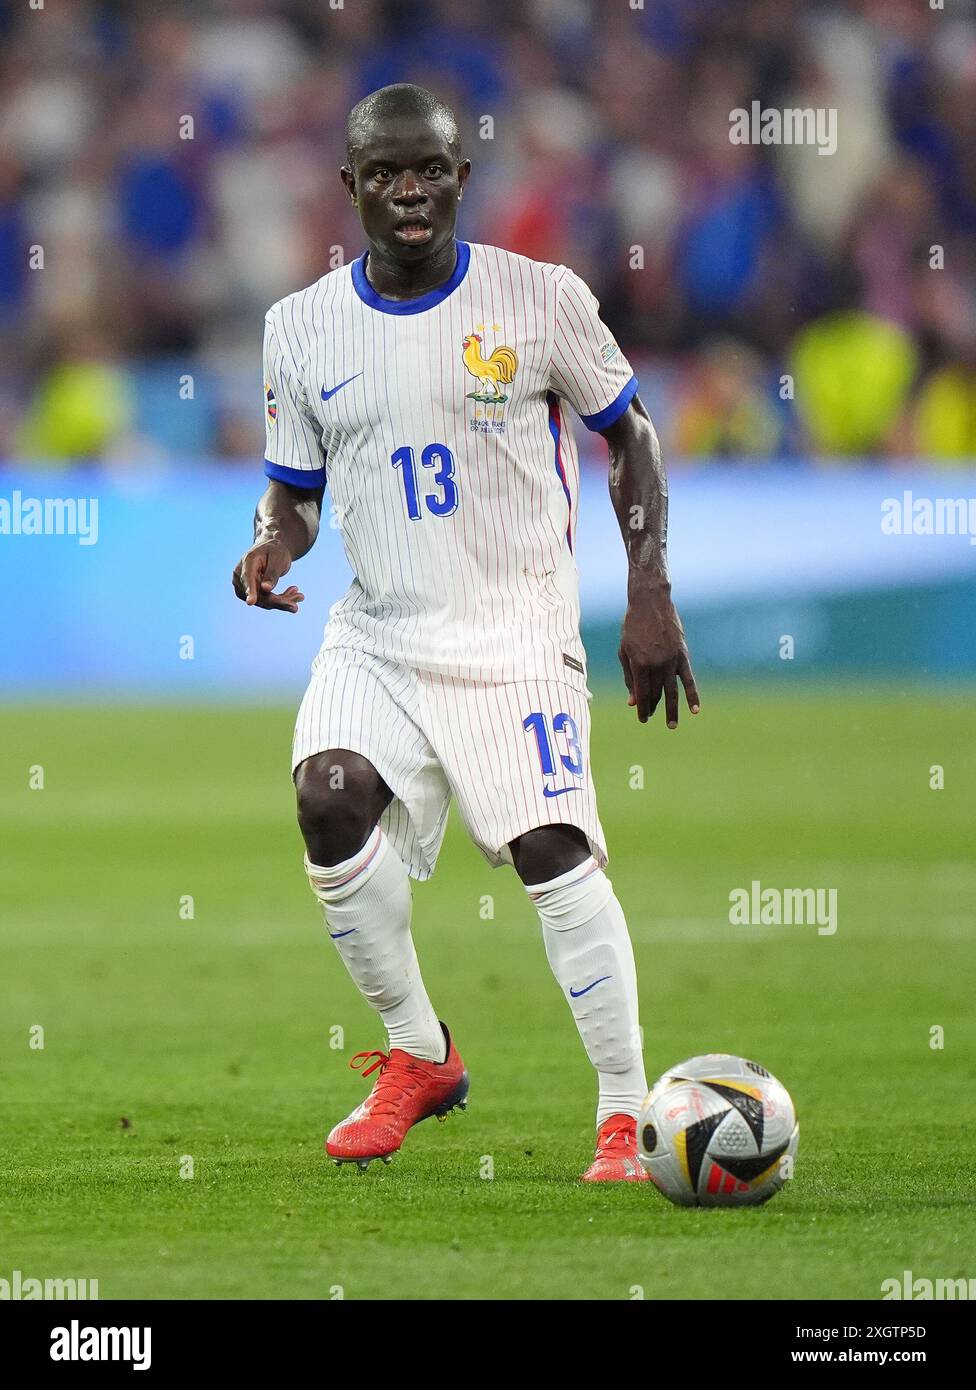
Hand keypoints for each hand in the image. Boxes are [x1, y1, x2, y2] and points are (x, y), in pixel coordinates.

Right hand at [232, 539, 304, 613]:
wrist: (271, 549)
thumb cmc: (275, 551)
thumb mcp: (278, 559)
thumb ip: (272, 574)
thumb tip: (265, 589)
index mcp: (247, 562)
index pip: (248, 579)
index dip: (250, 591)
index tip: (250, 602)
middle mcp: (240, 576)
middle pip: (259, 595)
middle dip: (281, 600)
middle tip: (301, 597)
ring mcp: (243, 586)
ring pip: (264, 601)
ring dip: (283, 601)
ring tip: (300, 596)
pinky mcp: (249, 593)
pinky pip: (265, 601)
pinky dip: (280, 600)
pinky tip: (292, 593)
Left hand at [618, 581, 699, 726]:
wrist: (650, 603)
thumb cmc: (632, 627)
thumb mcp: (624, 650)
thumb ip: (629, 676)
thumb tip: (632, 700)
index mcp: (639, 664)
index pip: (642, 693)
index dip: (642, 708)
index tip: (642, 718)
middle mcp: (656, 664)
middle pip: (656, 693)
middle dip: (653, 707)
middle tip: (651, 717)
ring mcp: (671, 660)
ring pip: (672, 691)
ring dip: (671, 710)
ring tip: (672, 726)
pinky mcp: (683, 655)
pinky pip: (689, 679)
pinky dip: (693, 695)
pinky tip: (695, 710)